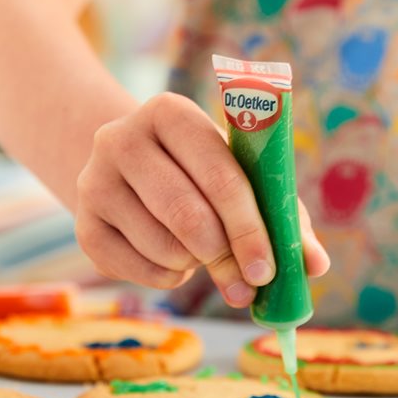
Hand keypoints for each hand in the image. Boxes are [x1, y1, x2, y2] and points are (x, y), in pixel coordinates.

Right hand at [75, 92, 329, 305]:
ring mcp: (94, 182)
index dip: (249, 227)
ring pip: (163, 247)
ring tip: (205, 254)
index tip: (270, 269)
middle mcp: (121, 138)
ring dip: (197, 265)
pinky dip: (169, 277)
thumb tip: (315, 265)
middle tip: (247, 286)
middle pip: (186, 214)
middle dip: (225, 257)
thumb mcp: (240, 177)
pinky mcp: (82, 225)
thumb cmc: (201, 173)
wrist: (127, 171)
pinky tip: (174, 260)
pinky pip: (138, 270)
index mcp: (169, 112)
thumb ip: (282, 215)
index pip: (219, 175)